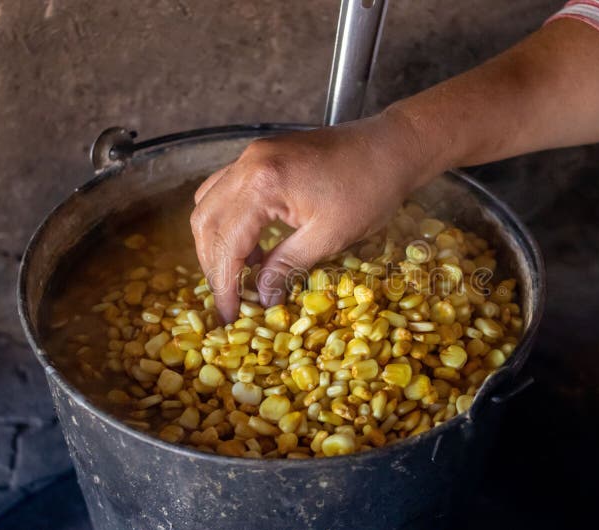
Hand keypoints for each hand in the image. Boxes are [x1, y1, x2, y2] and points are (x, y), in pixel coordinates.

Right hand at [191, 109, 432, 322]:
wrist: (392, 147)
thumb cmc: (370, 190)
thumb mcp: (329, 236)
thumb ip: (287, 266)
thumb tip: (262, 297)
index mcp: (262, 184)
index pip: (225, 241)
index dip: (223, 283)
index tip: (229, 313)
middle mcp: (247, 164)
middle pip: (206, 221)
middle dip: (214, 264)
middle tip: (230, 298)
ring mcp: (251, 155)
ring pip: (208, 203)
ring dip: (217, 241)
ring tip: (242, 273)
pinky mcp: (261, 155)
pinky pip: (225, 189)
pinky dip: (229, 219)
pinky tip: (253, 243)